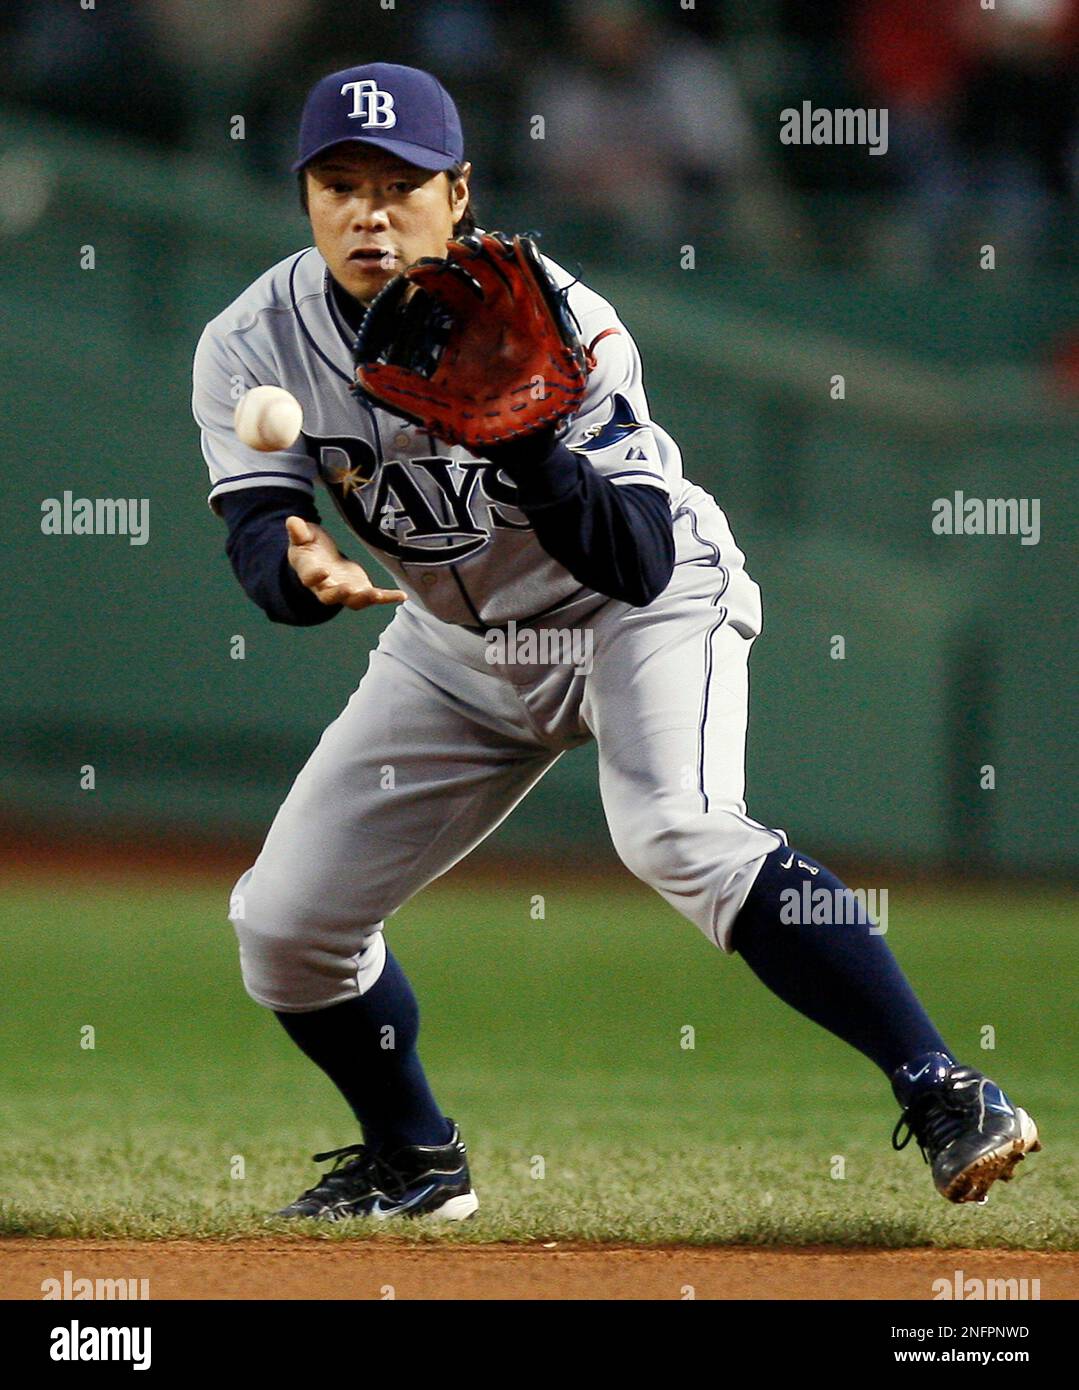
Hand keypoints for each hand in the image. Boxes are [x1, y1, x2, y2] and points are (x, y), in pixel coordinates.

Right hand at [285, 517, 405, 609]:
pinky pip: (374, 597)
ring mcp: (344, 592)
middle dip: (340, 594)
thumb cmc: (309, 548)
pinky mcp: (360, 590)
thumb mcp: (303, 537)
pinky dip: (388, 598)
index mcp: (309, 573)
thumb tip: (292, 521)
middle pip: (331, 596)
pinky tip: (402, 596)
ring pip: (353, 601)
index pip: (310, 578)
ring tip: (378, 595)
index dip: (315, 576)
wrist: (320, 563)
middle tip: (348, 588)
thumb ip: (299, 532)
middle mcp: (326, 587)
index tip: (322, 571)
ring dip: (365, 599)